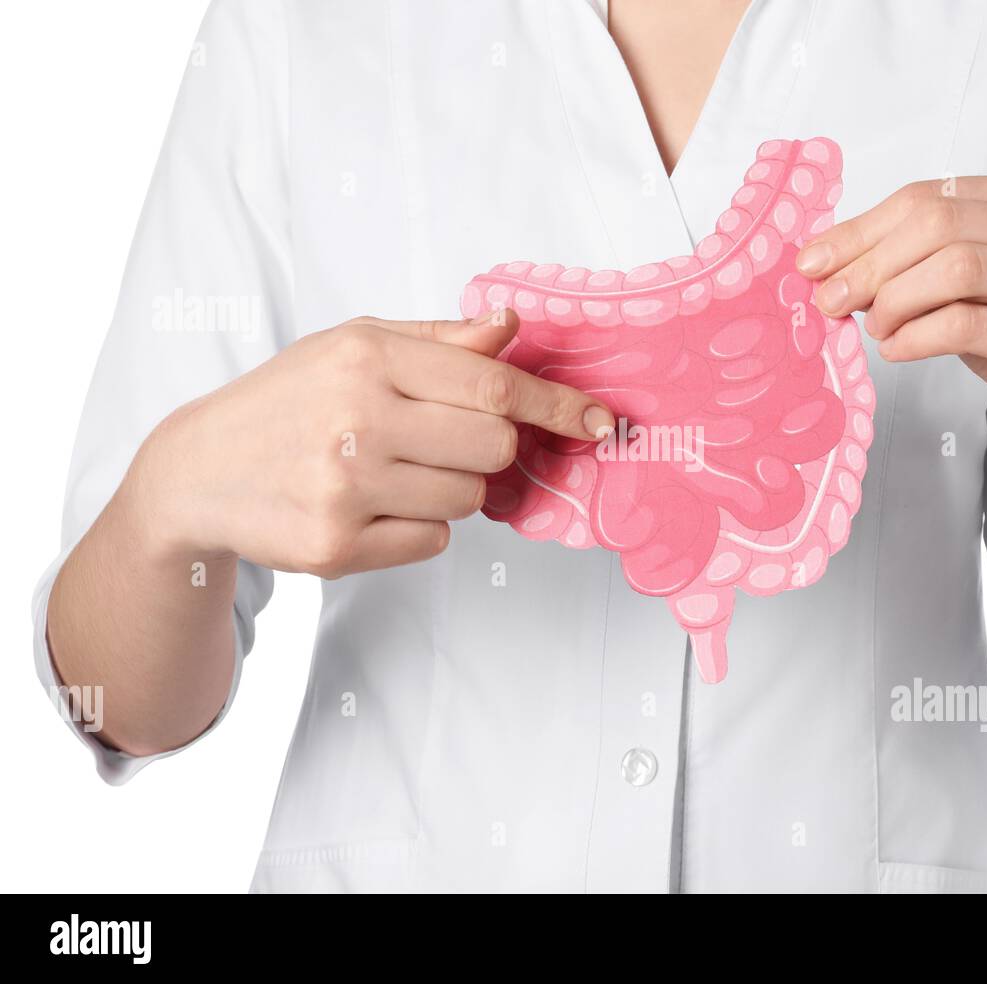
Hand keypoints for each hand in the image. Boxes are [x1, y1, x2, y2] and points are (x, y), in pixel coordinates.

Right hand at [130, 311, 614, 577]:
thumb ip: (439, 341)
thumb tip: (512, 328)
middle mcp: (357, 420)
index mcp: (366, 357)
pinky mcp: (336, 548)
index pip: (494, 384)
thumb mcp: (353, 346)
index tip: (600, 422)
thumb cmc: (288, 399)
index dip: (557, 405)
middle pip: (495, 448)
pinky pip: (434, 540)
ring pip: (470, 499)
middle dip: (486, 447)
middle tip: (438, 439)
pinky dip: (417, 524)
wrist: (199, 470)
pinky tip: (369, 505)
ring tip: (390, 470)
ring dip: (449, 486)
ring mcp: (345, 489)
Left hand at [796, 174, 986, 464]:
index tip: (813, 263)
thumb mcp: (967, 287)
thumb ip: (913, 261)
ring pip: (956, 268)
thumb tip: (828, 260)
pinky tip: (897, 350)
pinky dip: (917, 337)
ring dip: (895, 301)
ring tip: (876, 330)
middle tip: (830, 301)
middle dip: (870, 264)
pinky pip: (969, 325)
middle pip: (940, 225)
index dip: (862, 228)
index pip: (932, 195)